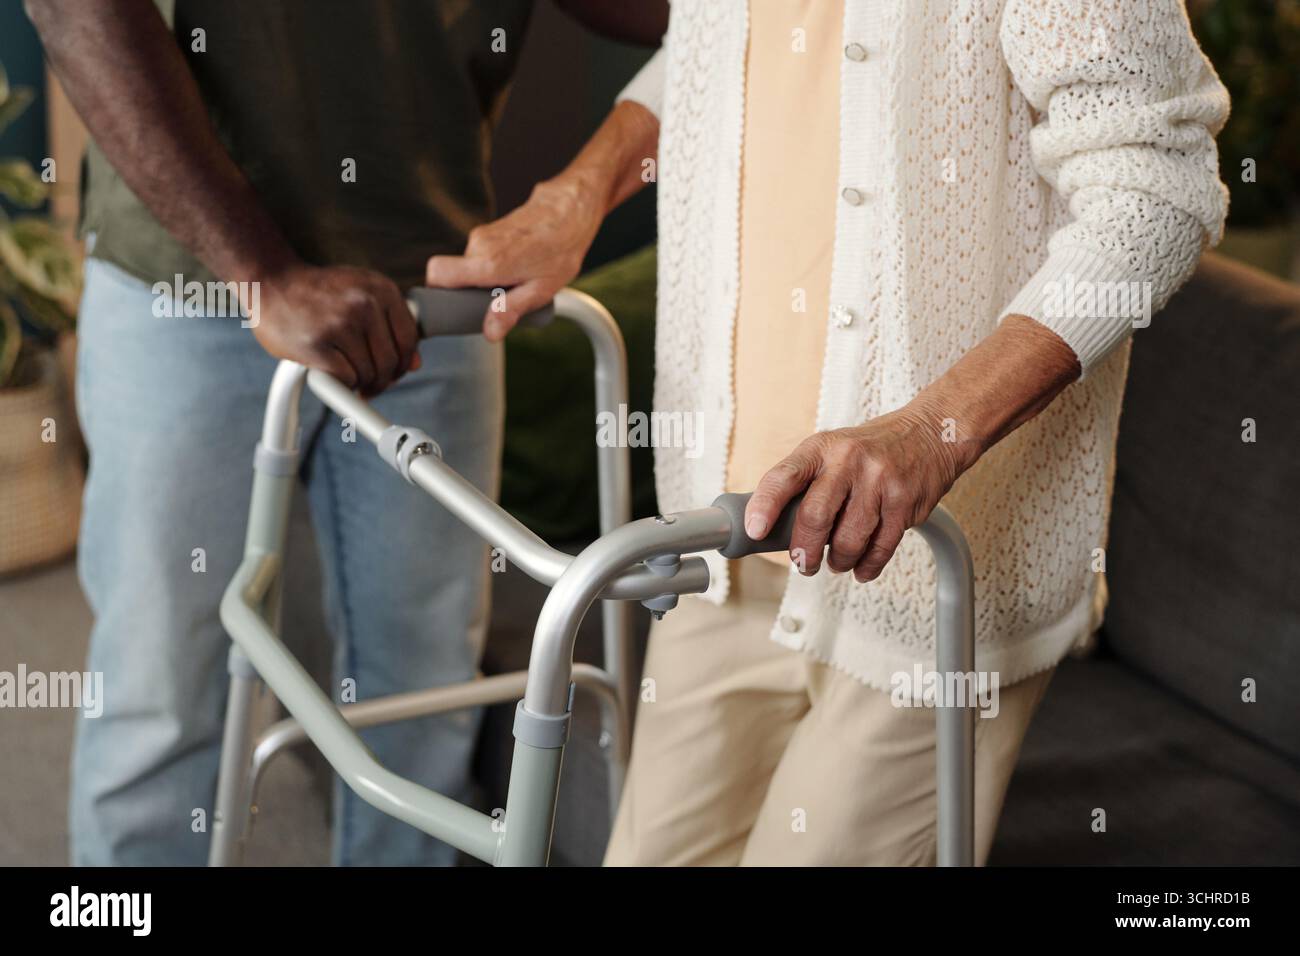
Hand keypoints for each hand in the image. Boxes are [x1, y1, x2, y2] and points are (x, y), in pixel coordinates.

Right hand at [248, 263, 419, 395]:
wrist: (270, 282)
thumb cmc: (319, 293)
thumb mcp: (361, 293)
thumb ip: (391, 324)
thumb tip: (415, 363)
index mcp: (381, 289)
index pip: (409, 340)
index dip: (403, 364)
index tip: (393, 373)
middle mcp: (364, 304)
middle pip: (391, 362)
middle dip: (383, 380)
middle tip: (370, 384)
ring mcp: (340, 324)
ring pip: (369, 374)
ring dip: (360, 382)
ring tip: (347, 374)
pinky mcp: (317, 345)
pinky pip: (346, 379)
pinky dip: (342, 383)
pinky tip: (331, 372)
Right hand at [425, 176, 604, 341]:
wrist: (572, 210)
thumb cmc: (561, 249)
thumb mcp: (541, 289)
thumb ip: (511, 310)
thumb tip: (490, 332)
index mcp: (488, 262)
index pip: (438, 273)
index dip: (438, 292)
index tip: (454, 305)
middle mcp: (479, 245)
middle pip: (455, 275)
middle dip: (472, 291)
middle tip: (500, 298)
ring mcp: (483, 234)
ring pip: (470, 265)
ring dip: (486, 278)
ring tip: (517, 280)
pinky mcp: (489, 229)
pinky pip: (480, 255)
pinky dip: (493, 265)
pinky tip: (519, 266)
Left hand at [744, 401, 969, 582]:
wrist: (932, 433)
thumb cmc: (871, 448)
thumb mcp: (831, 449)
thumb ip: (804, 481)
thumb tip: (770, 526)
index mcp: (821, 447)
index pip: (784, 477)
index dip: (765, 506)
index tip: (755, 531)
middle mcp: (849, 461)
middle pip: (815, 518)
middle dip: (804, 552)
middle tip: (803, 563)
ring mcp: (880, 482)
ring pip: (848, 540)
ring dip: (838, 561)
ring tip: (836, 561)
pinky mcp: (905, 503)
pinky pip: (880, 548)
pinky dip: (866, 566)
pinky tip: (860, 567)